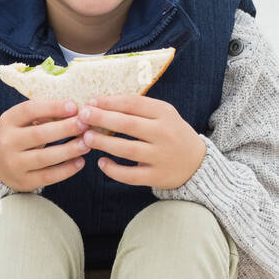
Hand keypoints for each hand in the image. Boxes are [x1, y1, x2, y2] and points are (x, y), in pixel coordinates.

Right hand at [0, 98, 88, 190]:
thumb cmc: (18, 137)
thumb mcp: (22, 122)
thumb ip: (44, 115)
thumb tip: (75, 111)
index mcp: (8, 121)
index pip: (29, 110)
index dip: (53, 107)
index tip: (74, 106)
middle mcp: (7, 142)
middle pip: (39, 134)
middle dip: (65, 128)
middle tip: (85, 124)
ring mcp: (14, 163)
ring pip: (45, 157)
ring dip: (69, 150)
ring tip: (87, 144)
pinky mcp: (23, 181)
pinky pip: (48, 176)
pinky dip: (66, 169)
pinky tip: (80, 162)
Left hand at [78, 95, 207, 188]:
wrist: (196, 163)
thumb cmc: (171, 133)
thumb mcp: (162, 115)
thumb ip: (137, 109)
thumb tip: (100, 104)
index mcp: (165, 114)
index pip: (134, 104)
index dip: (110, 102)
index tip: (91, 101)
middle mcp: (165, 134)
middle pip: (128, 125)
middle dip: (102, 119)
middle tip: (82, 116)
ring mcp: (161, 156)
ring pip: (128, 149)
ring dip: (104, 143)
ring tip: (87, 137)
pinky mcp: (157, 176)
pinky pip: (131, 175)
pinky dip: (113, 170)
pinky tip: (101, 163)